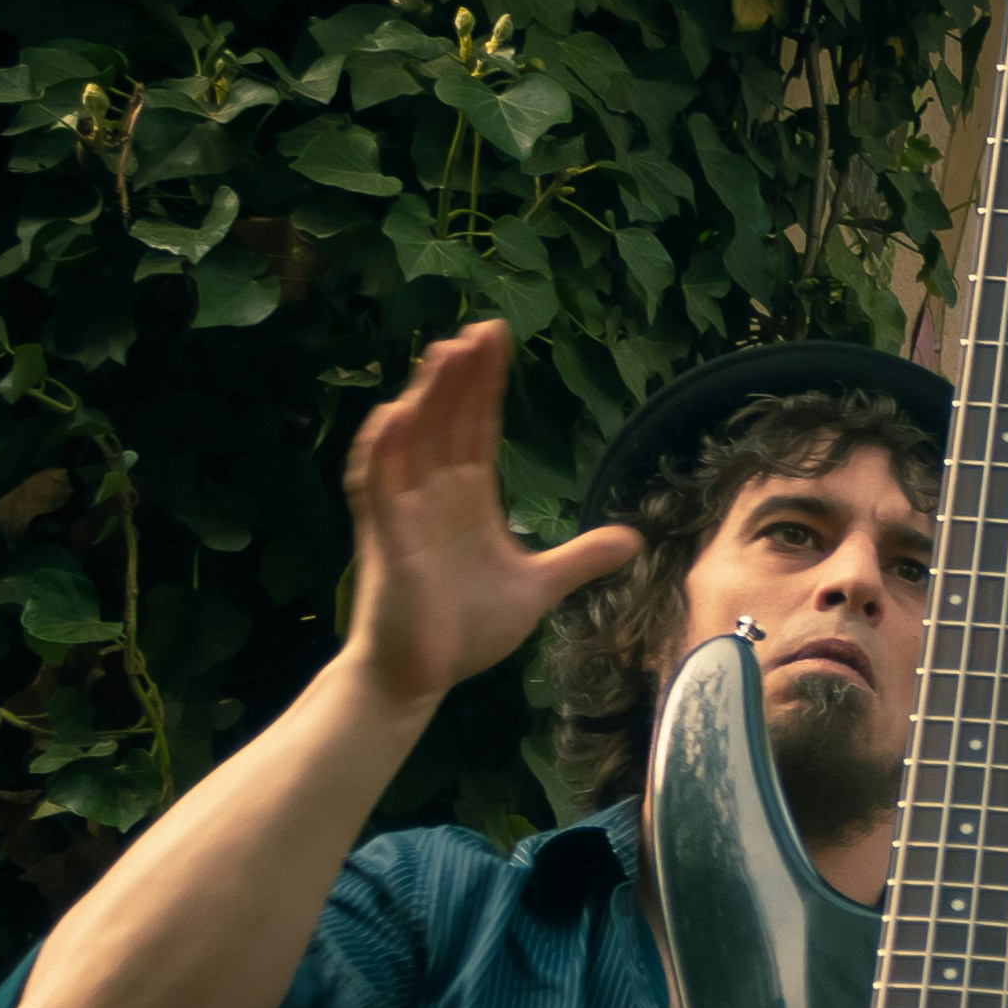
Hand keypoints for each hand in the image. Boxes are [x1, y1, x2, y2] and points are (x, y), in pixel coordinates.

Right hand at [341, 322, 641, 705]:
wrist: (421, 678)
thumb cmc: (464, 631)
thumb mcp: (537, 587)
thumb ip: (580, 559)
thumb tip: (632, 537)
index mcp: (466, 499)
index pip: (477, 428)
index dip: (485, 385)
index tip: (498, 340)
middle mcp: (432, 495)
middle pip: (447, 420)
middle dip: (462, 375)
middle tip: (482, 329)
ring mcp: (404, 513)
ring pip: (411, 439)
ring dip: (426, 396)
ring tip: (447, 352)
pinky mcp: (384, 539)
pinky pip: (375, 485)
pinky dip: (382, 449)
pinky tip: (397, 415)